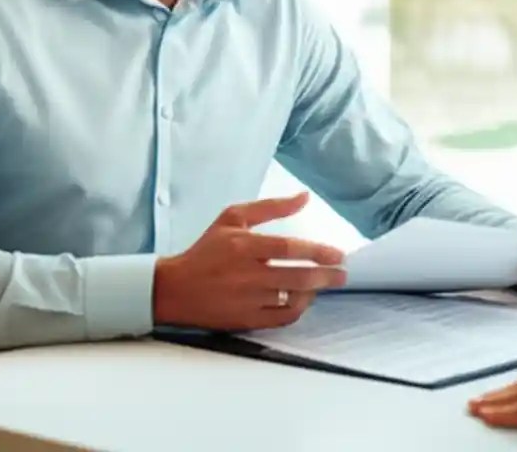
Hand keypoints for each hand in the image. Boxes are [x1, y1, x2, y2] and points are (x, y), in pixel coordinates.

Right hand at [153, 191, 347, 329]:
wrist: (174, 289)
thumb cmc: (206, 251)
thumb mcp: (233, 219)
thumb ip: (271, 208)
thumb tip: (304, 197)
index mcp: (243, 247)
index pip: (288, 249)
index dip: (317, 252)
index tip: (338, 254)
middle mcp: (246, 275)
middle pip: (296, 277)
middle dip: (326, 276)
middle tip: (342, 273)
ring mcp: (246, 300)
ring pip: (292, 299)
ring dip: (314, 292)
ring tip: (324, 284)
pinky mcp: (245, 320)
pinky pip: (282, 318)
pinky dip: (298, 309)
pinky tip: (304, 299)